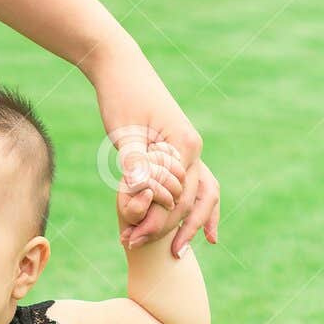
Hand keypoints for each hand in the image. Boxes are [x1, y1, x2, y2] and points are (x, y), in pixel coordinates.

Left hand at [90, 46, 220, 254]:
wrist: (122, 70)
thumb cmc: (120, 98)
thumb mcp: (124, 132)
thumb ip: (134, 162)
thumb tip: (138, 187)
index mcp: (184, 146)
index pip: (175, 199)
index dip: (153, 224)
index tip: (127, 241)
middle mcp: (193, 149)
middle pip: (190, 202)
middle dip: (167, 230)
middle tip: (136, 250)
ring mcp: (189, 150)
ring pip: (203, 195)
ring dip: (192, 224)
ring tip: (179, 254)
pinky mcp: (179, 150)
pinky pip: (195, 184)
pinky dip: (196, 207)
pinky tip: (198, 229)